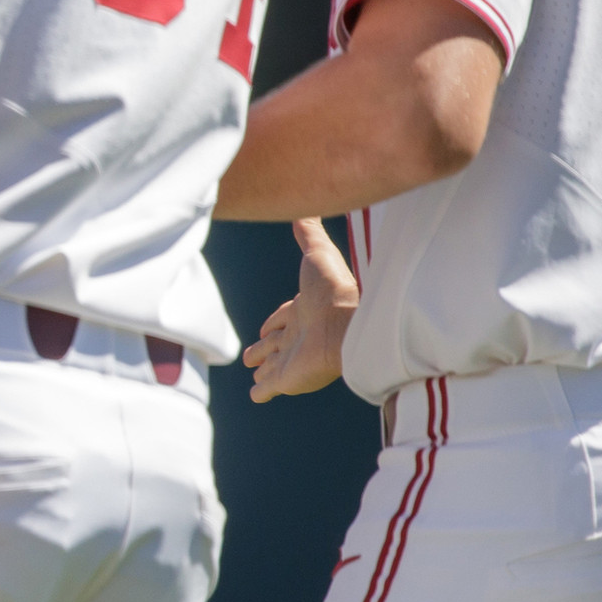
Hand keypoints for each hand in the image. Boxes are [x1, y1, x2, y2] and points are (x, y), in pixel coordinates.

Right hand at [243, 218, 358, 402]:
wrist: (348, 321)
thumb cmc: (335, 288)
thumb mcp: (317, 252)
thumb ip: (309, 232)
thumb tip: (304, 206)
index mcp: (304, 310)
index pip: (285, 317)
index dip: (276, 320)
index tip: (266, 326)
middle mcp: (300, 335)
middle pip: (278, 341)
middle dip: (265, 345)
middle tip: (252, 353)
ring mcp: (294, 359)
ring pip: (274, 364)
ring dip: (265, 367)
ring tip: (255, 369)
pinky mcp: (290, 379)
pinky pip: (271, 386)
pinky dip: (263, 390)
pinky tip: (256, 394)